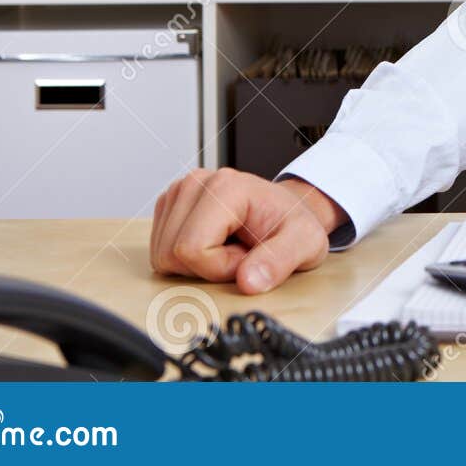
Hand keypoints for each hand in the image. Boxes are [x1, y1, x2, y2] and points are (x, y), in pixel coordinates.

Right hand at [150, 168, 346, 293]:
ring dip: (197, 263)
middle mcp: (195, 183)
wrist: (285, 211)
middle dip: (207, 266)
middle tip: (239, 251)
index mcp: (225, 187)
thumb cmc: (291, 224)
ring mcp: (179, 193)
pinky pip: (160, 251)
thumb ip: (279, 262)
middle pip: (170, 254)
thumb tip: (248, 282)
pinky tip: (213, 244)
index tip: (246, 255)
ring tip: (229, 246)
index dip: (219, 267)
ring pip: (162, 255)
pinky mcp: (170, 206)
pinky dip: (187, 258)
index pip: (191, 249)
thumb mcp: (304, 243)